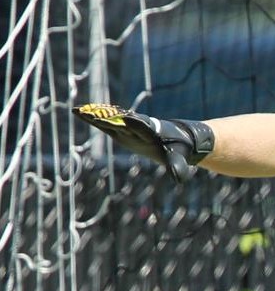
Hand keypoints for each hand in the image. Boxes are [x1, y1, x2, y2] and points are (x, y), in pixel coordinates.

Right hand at [74, 103, 214, 180]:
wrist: (178, 137)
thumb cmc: (179, 149)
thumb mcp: (179, 159)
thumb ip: (178, 168)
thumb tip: (180, 180)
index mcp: (152, 133)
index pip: (143, 127)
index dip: (136, 124)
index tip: (127, 119)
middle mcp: (139, 127)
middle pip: (122, 121)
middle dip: (109, 118)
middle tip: (93, 112)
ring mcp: (130, 127)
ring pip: (111, 120)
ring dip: (96, 115)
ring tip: (78, 110)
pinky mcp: (123, 129)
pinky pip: (107, 123)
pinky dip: (94, 118)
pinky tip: (79, 113)